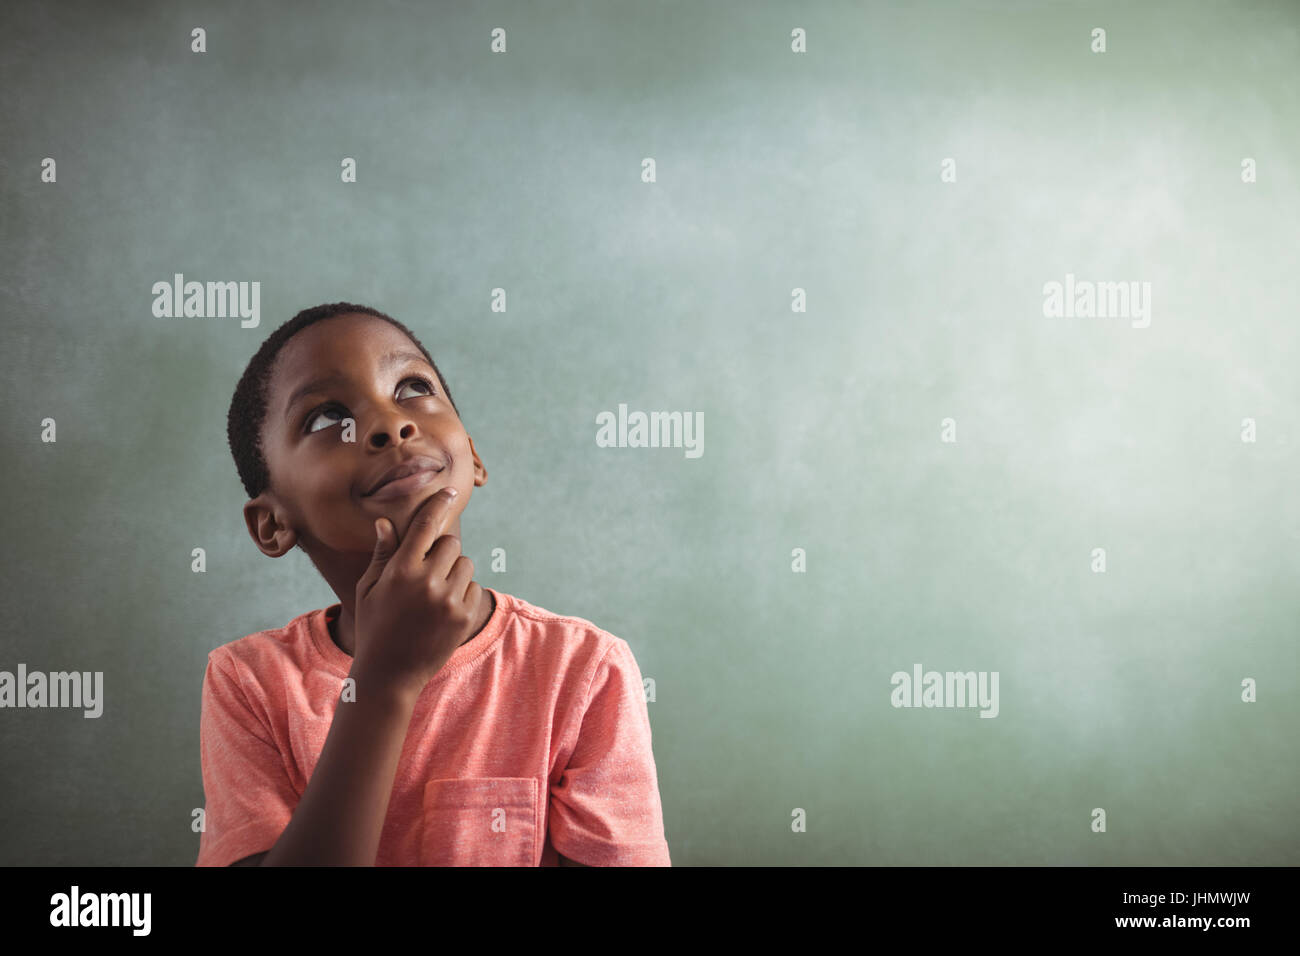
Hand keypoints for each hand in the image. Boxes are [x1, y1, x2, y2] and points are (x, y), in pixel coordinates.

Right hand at [351, 488, 481, 698]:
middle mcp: (428, 582)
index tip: (450, 491)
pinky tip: (441, 611)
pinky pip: (473, 587)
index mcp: (401, 571)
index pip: (425, 526)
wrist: (390, 674)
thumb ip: (383, 555)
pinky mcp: (464, 616)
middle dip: (442, 551)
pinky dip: (461, 592)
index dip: (439, 505)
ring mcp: (449, 600)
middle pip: (451, 543)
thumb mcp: (370, 589)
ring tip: (433, 594)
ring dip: (453, 572)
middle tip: (427, 571)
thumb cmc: (375, 626)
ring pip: (465, 564)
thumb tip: (385, 522)